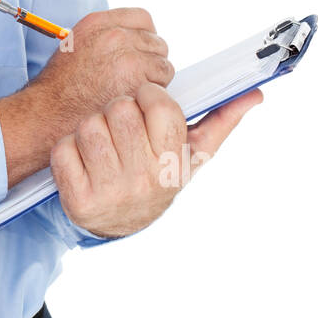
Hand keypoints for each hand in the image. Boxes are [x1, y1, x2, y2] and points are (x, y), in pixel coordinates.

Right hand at [34, 7, 174, 125]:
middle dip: (151, 60)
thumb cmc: (59, 86)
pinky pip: (162, 86)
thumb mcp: (76, 45)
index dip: (145, 36)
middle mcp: (115, 36)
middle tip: (136, 78)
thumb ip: (105, 36)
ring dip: (154, 79)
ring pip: (164, 65)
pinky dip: (152, 96)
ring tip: (132, 92)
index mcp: (98, 23)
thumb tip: (135, 40)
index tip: (141, 51)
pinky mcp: (137, 83)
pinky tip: (133, 103)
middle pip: (157, 43)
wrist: (48, 114)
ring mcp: (128, 59)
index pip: (143, 18)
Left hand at [50, 81, 263, 238]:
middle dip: (117, 110)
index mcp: (174, 162)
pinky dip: (68, 150)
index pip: (160, 105)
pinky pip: (63, 149)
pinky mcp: (79, 201)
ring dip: (91, 128)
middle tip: (122, 128)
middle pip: (120, 109)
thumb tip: (254, 94)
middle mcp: (145, 179)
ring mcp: (111, 192)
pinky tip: (82, 162)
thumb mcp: (190, 154)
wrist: (120, 223)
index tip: (146, 104)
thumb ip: (221, 121)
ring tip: (103, 146)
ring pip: (89, 125)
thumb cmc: (157, 175)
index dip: (149, 95)